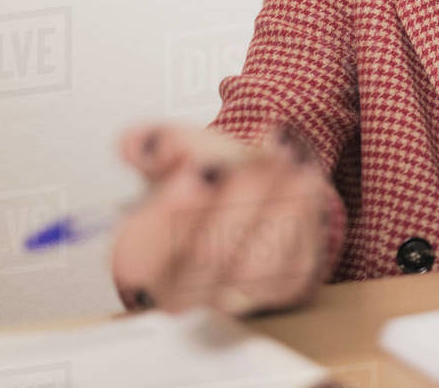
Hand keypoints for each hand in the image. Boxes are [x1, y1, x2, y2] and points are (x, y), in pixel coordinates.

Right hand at [110, 122, 338, 316]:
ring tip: (284, 160)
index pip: (139, 254)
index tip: (193, 173)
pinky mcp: (282, 288)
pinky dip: (302, 213)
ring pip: (257, 268)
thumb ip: (158, 144)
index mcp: (143, 256)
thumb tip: (135, 144)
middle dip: (234, 204)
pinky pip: (296, 262)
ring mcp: (234, 294)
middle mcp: (184, 287)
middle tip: (255, 163)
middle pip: (204, 261)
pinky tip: (302, 176)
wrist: (260, 183)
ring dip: (276, 206)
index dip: (167, 214)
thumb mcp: (181, 150)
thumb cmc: (213, 174)